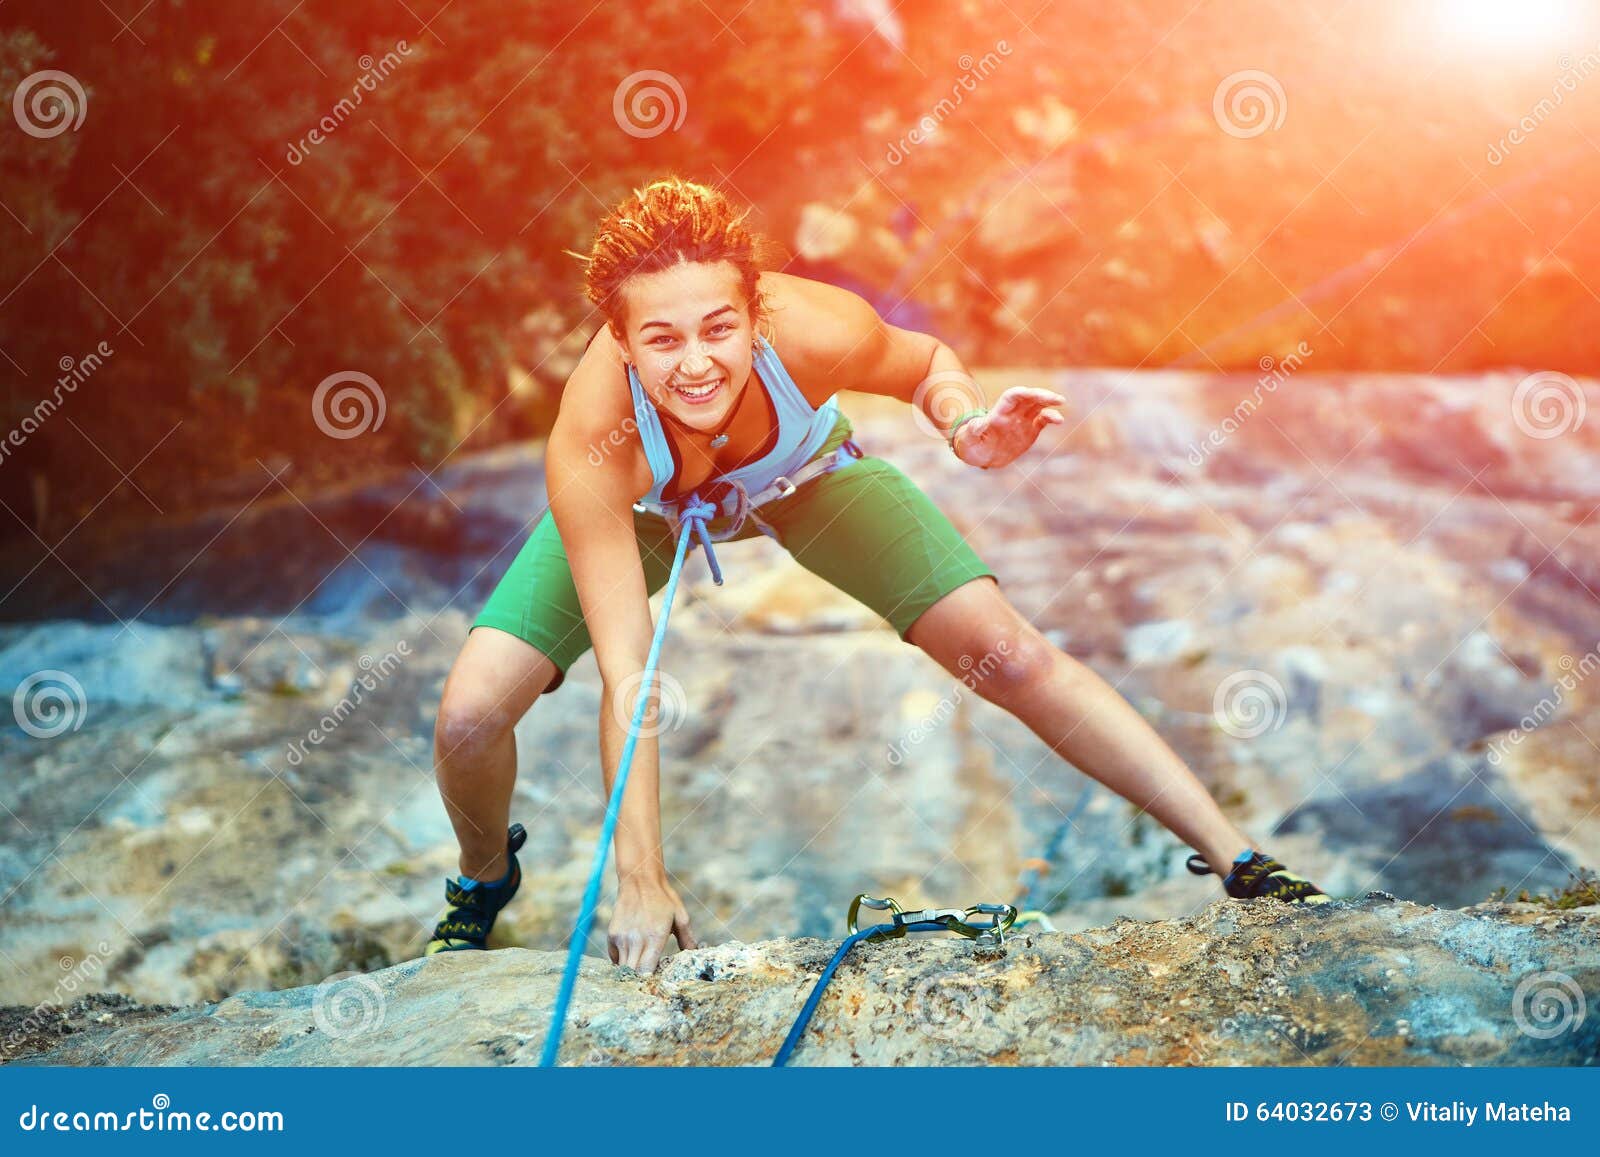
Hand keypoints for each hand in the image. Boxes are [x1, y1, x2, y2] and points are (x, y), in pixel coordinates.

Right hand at [608, 876, 695, 973]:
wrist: (640, 880)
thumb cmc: (663, 899)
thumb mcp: (681, 917)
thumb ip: (688, 939)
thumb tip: (695, 954)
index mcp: (655, 936)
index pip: (646, 971)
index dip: (650, 981)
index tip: (657, 983)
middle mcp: (636, 939)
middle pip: (633, 973)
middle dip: (641, 980)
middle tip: (650, 980)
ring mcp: (622, 937)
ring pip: (623, 967)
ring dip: (632, 970)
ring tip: (642, 967)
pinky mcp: (612, 934)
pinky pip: (615, 957)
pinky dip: (623, 960)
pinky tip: (633, 954)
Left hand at [953, 387, 1067, 468]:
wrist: (980, 454)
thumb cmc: (971, 443)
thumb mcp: (969, 437)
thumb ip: (973, 430)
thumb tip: (975, 425)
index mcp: (998, 412)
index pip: (1012, 397)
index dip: (1024, 393)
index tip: (1035, 394)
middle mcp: (1012, 413)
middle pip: (1029, 398)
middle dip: (1042, 396)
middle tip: (1057, 399)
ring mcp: (1022, 421)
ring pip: (1038, 406)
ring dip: (1050, 404)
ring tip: (1061, 406)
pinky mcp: (1030, 430)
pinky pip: (1042, 420)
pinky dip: (1051, 418)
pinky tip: (1059, 420)